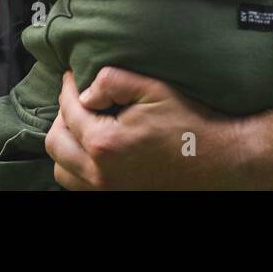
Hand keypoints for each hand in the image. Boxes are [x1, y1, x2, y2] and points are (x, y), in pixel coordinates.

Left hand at [45, 68, 250, 189]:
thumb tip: (85, 91)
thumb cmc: (188, 123)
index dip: (68, 88)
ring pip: (62, 169)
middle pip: (56, 142)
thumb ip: (112, 81)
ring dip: (66, 143)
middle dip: (62, 115)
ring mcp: (107, 190)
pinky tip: (92, 147)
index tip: (72, 75)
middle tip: (76, 98)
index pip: (69, 111)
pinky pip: (79, 184)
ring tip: (83, 123)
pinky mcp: (116, 196)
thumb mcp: (152, 89)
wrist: (216, 161)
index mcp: (106, 144)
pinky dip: (76, 165)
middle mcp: (100, 173)